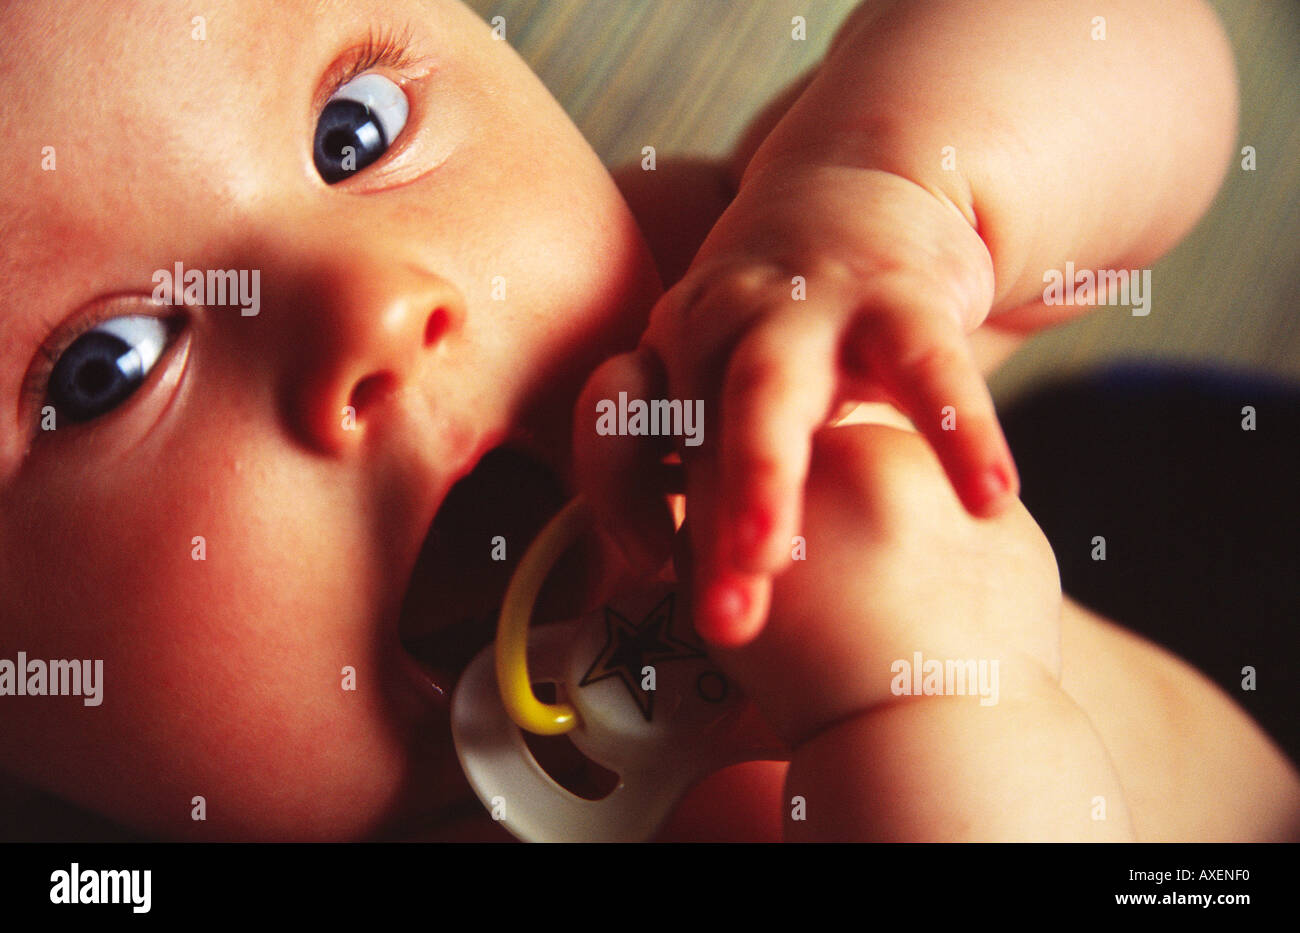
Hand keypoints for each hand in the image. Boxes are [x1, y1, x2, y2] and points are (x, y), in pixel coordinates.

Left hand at [575, 166, 1017, 645]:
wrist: (864, 188)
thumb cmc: (784, 326)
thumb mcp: (722, 375)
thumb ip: (694, 467)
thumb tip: (663, 595)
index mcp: (674, 352)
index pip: (620, 426)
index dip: (620, 497)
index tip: (651, 573)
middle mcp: (721, 324)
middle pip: (693, 422)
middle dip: (695, 522)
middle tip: (719, 623)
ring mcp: (805, 306)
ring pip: (773, 387)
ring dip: (764, 474)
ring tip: (776, 562)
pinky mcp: (901, 296)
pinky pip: (927, 364)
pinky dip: (957, 430)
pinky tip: (990, 500)